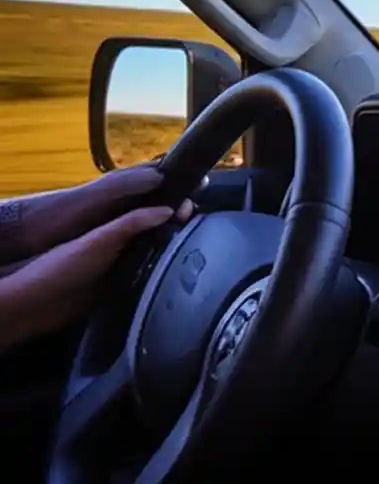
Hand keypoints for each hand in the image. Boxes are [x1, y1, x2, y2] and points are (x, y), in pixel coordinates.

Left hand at [0, 167, 193, 352]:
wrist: (40, 306)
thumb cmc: (65, 265)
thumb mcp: (99, 240)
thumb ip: (131, 224)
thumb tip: (170, 210)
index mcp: (114, 223)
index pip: (149, 206)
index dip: (171, 203)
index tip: (195, 205)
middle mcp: (122, 241)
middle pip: (158, 229)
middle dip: (180, 226)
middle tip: (207, 229)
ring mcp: (124, 265)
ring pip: (157, 252)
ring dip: (176, 251)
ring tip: (205, 252)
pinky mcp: (125, 287)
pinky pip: (151, 277)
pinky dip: (166, 275)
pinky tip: (183, 277)